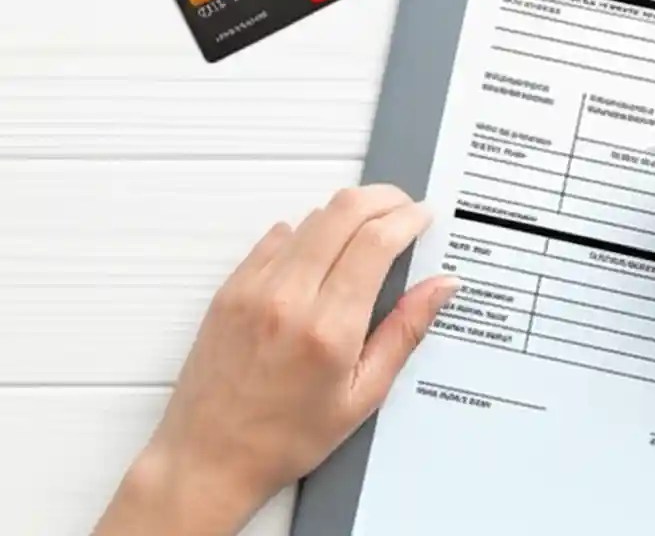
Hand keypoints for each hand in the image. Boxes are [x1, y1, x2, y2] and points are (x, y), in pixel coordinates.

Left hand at [95, 185, 457, 535]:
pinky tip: (323, 254)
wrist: (208, 458)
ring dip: (347, 213)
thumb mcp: (363, 395)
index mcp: (329, 329)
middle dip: (383, 200)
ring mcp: (253, 288)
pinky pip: (276, 237)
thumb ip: (405, 331)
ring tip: (369, 233)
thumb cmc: (285, 438)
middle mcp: (288, 298)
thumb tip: (442, 285)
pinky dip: (308, 232)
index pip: (376, 241)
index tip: (424, 217)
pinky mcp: (229, 288)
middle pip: (343, 212)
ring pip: (310, 218)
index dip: (407, 218)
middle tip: (404, 209)